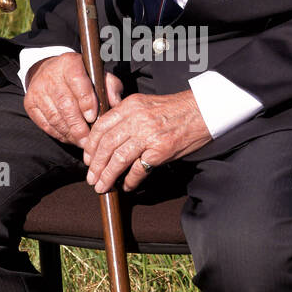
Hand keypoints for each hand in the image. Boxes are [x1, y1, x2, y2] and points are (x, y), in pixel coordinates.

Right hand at [24, 52, 123, 146]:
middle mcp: (50, 75)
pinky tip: (70, 138)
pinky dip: (59, 134)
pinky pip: (45, 124)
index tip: (93, 117)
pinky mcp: (30, 103)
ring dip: (70, 134)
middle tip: (90, 140)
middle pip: (65, 104)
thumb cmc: (81, 78)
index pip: (77, 81)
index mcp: (70, 63)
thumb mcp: (97, 76)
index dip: (86, 100)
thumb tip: (115, 103)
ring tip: (82, 142)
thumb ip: (110, 86)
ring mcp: (38, 90)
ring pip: (55, 117)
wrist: (50, 72)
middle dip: (79, 126)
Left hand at [82, 90, 211, 192]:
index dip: (91, 146)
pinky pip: (138, 169)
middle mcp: (137, 119)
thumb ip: (126, 116)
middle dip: (96, 165)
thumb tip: (107, 137)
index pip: (101, 126)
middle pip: (106, 145)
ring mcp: (149, 135)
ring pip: (118, 159)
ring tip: (102, 186)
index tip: (87, 158)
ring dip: (107, 176)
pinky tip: (127, 186)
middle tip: (91, 178)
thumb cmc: (175, 110)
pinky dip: (130, 180)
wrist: (203, 111)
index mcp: (130, 106)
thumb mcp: (145, 104)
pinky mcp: (161, 150)